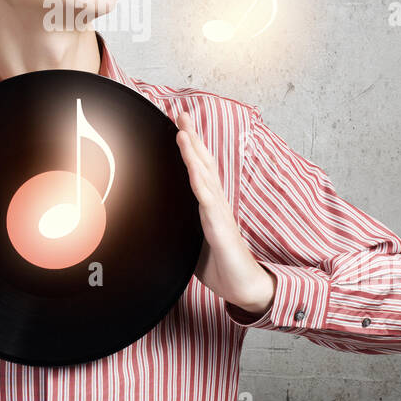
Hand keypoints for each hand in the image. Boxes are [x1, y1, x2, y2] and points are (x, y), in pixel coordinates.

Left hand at [173, 110, 275, 316]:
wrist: (244, 287)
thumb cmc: (220, 265)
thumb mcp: (192, 243)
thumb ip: (179, 229)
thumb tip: (157, 224)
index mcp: (210, 205)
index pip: (200, 168)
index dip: (191, 146)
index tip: (180, 124)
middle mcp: (216, 202)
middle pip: (204, 162)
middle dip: (192, 136)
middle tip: (182, 112)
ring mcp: (219, 212)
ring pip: (205, 175)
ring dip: (193, 151)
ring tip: (183, 129)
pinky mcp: (219, 226)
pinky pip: (207, 199)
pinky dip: (198, 179)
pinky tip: (191, 165)